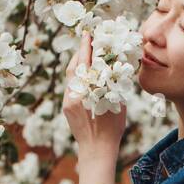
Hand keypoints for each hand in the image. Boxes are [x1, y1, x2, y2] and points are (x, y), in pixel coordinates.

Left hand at [63, 30, 126, 157]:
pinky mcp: (66, 106)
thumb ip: (112, 85)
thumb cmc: (112, 128)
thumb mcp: (117, 103)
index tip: (87, 34)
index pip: (85, 62)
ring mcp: (69, 100)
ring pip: (71, 76)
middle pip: (74, 66)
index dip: (86, 47)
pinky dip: (77, 78)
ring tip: (86, 56)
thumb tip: (113, 69)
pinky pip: (71, 87)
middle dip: (80, 52)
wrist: (96, 149)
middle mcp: (76, 93)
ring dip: (78, 65)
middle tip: (87, 41)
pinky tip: (84, 76)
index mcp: (89, 91)